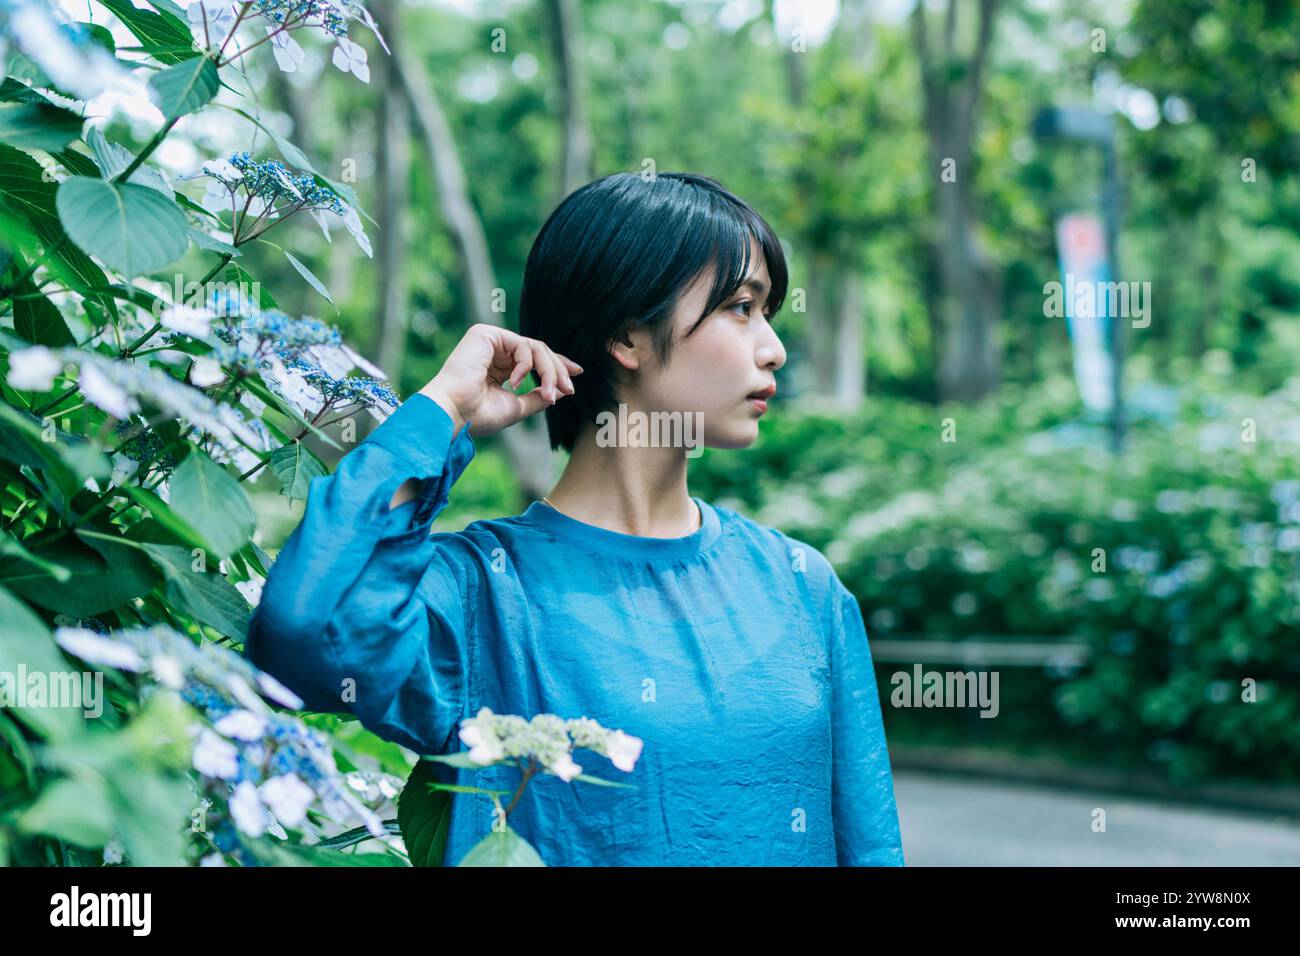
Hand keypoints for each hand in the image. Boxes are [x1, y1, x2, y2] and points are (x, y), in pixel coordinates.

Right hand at [418, 324, 582, 437]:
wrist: (454, 412)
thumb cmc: (478, 415)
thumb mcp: (516, 407)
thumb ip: (538, 398)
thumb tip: (562, 391)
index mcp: (497, 368)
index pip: (533, 361)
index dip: (556, 366)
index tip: (576, 374)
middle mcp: (494, 352)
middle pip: (539, 352)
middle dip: (558, 370)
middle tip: (569, 389)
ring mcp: (490, 341)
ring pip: (535, 348)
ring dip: (548, 372)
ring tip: (548, 394)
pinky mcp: (485, 333)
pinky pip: (522, 345)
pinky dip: (527, 365)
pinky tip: (515, 382)